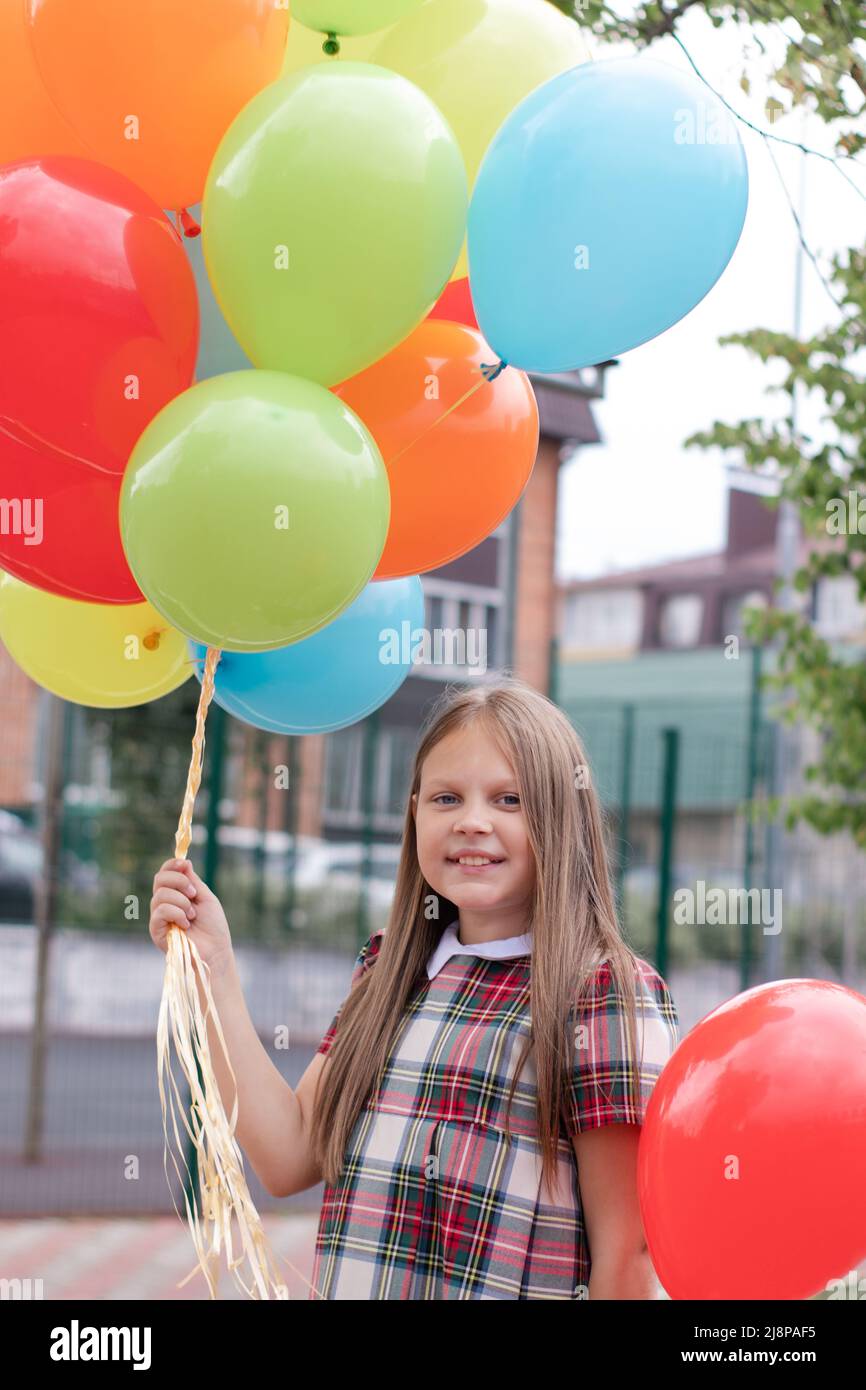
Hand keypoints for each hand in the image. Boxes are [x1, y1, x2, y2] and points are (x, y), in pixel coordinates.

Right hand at [149, 858, 234, 980]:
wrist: (216, 950)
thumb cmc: (213, 927)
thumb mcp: (205, 897)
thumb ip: (192, 881)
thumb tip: (184, 861)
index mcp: (175, 895)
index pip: (164, 873)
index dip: (172, 865)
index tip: (184, 864)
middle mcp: (164, 904)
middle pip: (159, 879)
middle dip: (179, 882)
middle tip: (193, 895)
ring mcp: (159, 917)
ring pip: (161, 895)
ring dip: (182, 902)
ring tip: (192, 915)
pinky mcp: (156, 930)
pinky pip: (160, 910)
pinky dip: (177, 913)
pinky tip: (186, 924)